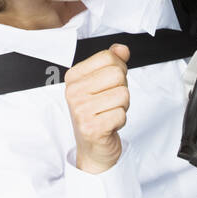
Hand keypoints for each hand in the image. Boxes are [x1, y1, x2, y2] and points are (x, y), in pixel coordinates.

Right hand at [65, 44, 130, 173]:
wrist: (93, 148)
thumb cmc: (97, 113)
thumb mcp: (102, 83)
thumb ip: (112, 62)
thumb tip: (122, 49)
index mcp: (73, 77)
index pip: (108, 57)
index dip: (118, 70)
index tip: (108, 85)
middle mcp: (73, 92)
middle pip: (117, 74)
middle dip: (122, 88)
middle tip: (110, 102)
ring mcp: (80, 110)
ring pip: (123, 94)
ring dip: (122, 106)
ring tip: (109, 113)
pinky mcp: (91, 128)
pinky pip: (121, 114)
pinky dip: (120, 121)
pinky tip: (109, 125)